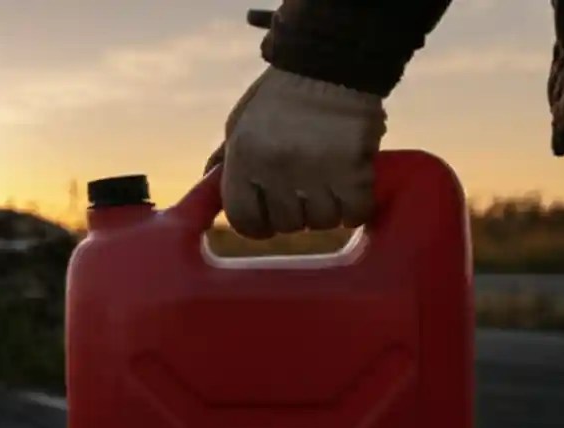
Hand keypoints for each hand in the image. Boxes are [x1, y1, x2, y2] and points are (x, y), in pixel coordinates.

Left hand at [205, 67, 386, 238]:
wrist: (328, 63)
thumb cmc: (280, 96)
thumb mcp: (240, 122)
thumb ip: (225, 157)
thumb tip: (207, 183)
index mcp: (243, 159)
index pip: (243, 219)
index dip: (257, 227)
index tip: (268, 223)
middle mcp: (276, 170)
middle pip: (286, 225)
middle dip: (295, 215)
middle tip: (304, 196)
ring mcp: (315, 171)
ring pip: (321, 222)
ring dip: (326, 212)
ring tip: (329, 190)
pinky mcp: (353, 168)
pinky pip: (355, 213)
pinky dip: (356, 209)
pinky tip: (353, 194)